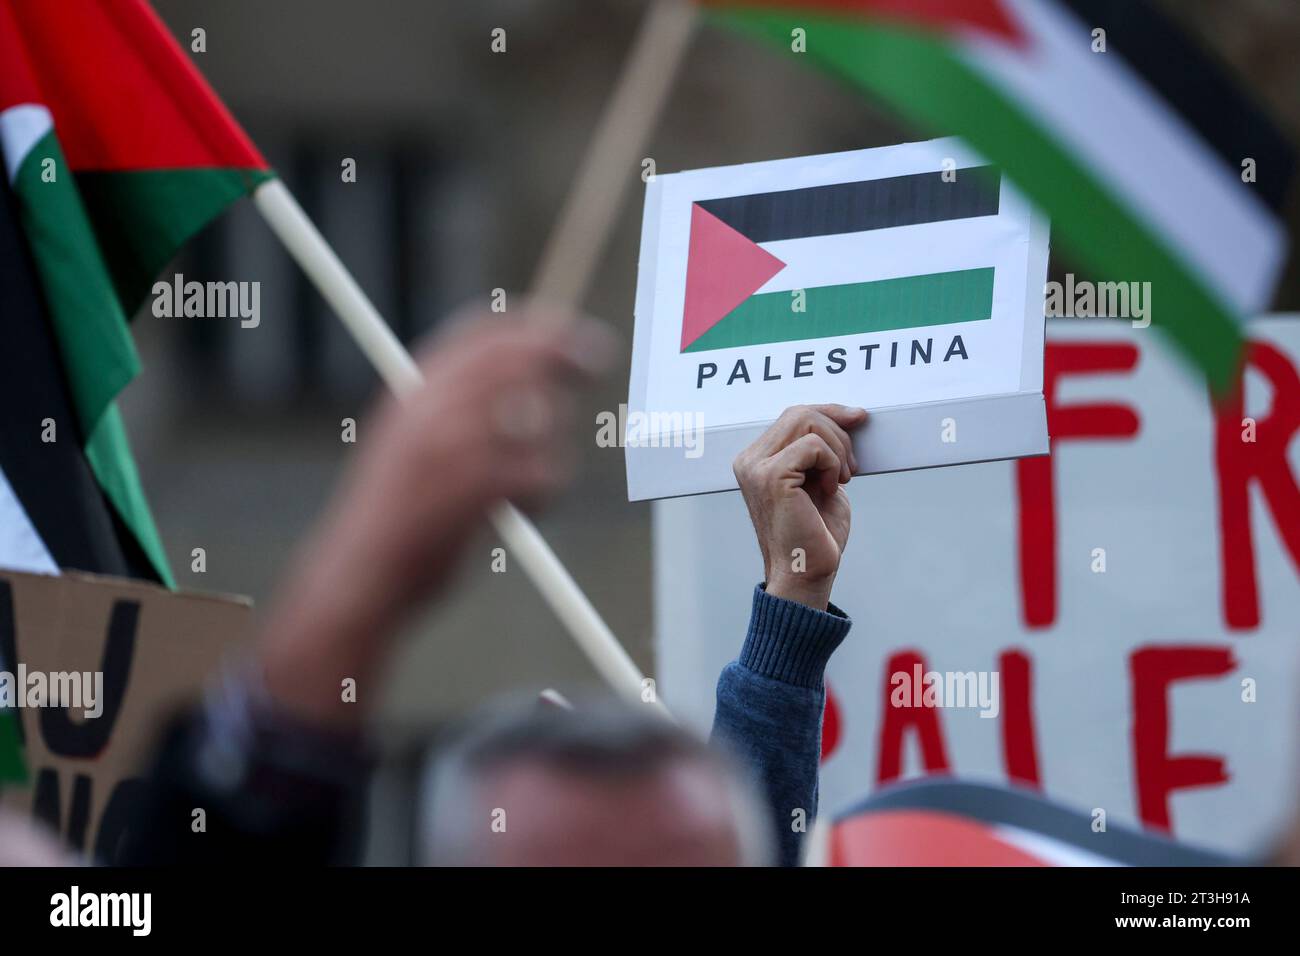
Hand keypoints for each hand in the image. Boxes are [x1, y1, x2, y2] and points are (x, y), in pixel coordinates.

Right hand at [258, 302, 612, 725]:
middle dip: (565, 351)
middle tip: (598, 357)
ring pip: (539, 415)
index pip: (480, 333)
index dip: (532, 324)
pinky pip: (543, 470)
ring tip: (525, 487)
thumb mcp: (408, 443)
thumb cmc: (393, 520)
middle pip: (517, 356)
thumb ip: (451, 406)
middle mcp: (431, 407)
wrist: (359, 578)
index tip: (566, 328)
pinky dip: (547, 492)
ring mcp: (454, 443)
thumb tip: (520, 375)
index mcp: (413, 393)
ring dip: (551, 445)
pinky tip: (525, 511)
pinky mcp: (476, 486)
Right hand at [732, 404, 867, 609]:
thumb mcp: (820, 480)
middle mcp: (750, 460)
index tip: (858, 418)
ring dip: (837, 448)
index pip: (793, 415)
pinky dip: (832, 463)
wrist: (807, 573)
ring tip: (841, 479)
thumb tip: (847, 416)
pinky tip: (832, 488)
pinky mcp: (771, 477)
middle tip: (850, 468)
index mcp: (757, 460)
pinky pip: (813, 445)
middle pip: (800, 412)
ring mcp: (756, 468)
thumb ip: (821, 450)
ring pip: (806, 421)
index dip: (829, 412)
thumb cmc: (816, 534)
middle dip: (837, 432)